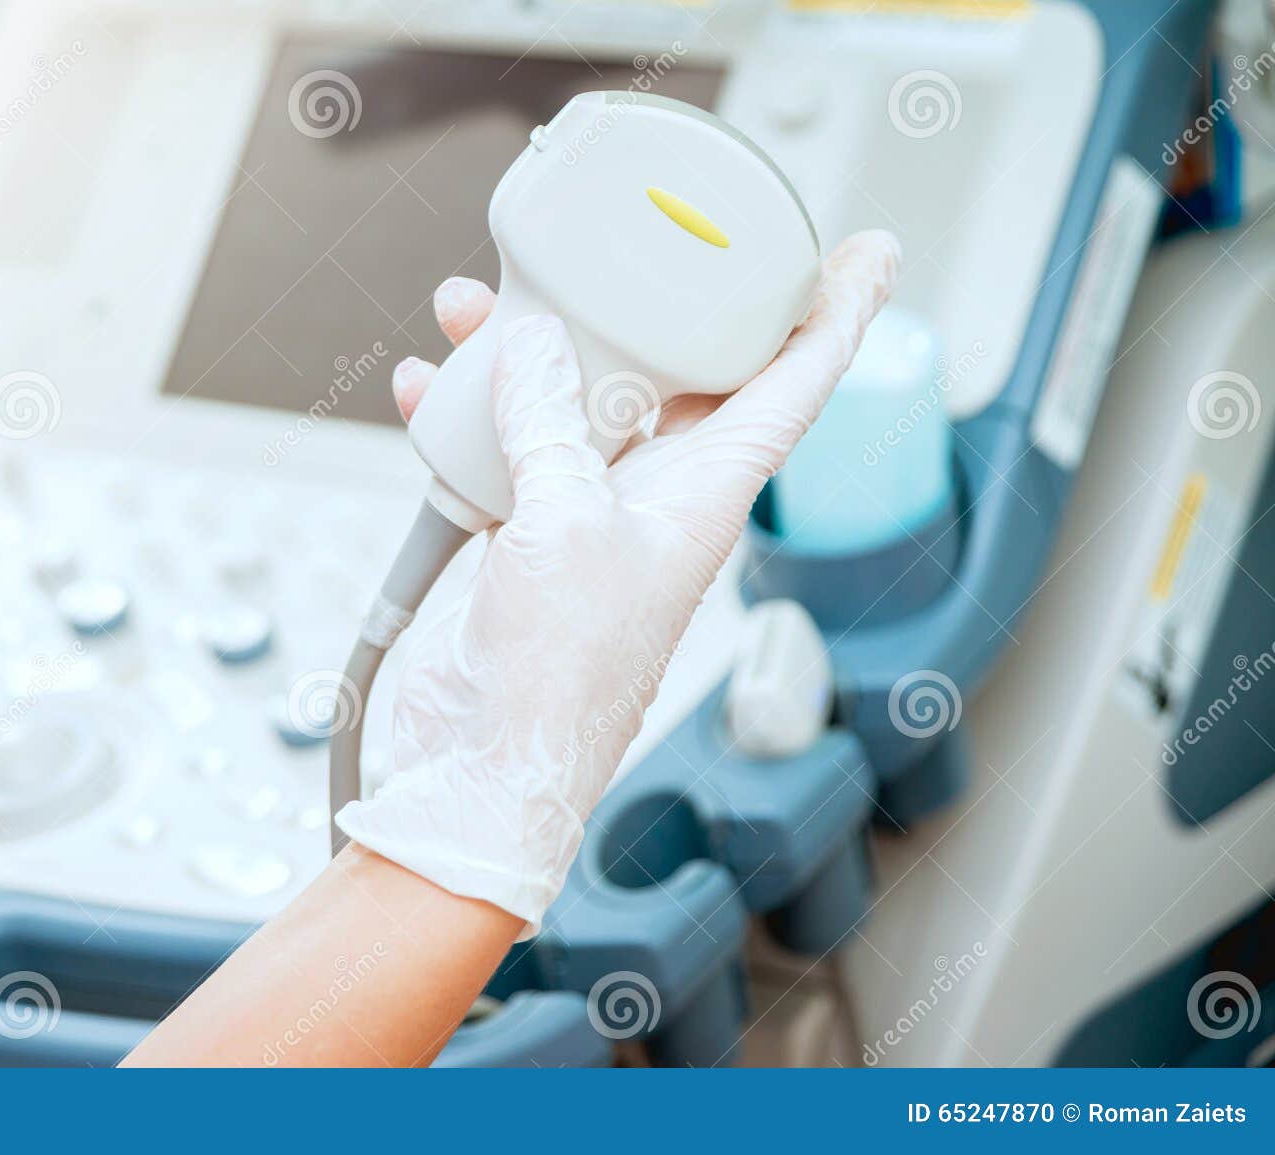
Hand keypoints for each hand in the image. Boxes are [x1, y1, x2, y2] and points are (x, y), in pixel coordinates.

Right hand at [336, 231, 901, 933]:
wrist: (484, 764)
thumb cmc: (559, 681)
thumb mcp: (564, 526)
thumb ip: (551, 424)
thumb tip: (529, 346)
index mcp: (707, 494)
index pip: (793, 385)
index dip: (836, 314)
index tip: (870, 253)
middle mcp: (658, 496)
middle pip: (671, 370)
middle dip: (636, 303)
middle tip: (613, 248)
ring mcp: (589, 513)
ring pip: (573, 399)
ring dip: (524, 352)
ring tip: (473, 311)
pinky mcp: (525, 533)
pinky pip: (505, 448)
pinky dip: (465, 417)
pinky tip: (426, 392)